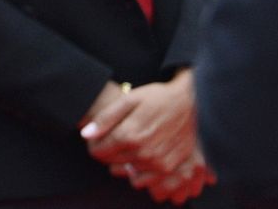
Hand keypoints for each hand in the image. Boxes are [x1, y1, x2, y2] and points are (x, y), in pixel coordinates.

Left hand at [82, 71, 210, 202]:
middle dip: (107, 150)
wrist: (191, 103)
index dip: (94, 143)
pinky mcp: (168, 168)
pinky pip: (142, 178)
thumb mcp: (128, 100)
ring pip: (125, 170)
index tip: (98, 135)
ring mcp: (156, 163)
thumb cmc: (157, 98)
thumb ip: (105, 118)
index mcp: (130, 135)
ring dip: (122, 160)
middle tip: (113, 137)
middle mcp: (142, 153)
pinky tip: (140, 153)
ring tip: (128, 143)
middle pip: (110, 161)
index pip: (98, 151)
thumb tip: (86, 134)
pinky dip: (137, 169)